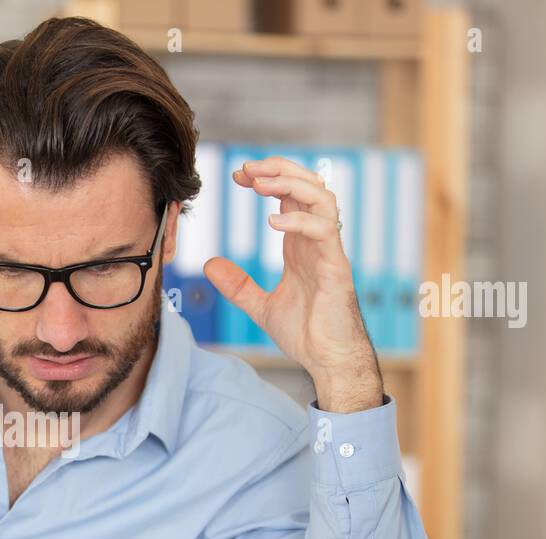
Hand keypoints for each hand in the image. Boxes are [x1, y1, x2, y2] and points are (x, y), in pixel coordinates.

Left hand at [203, 156, 382, 412]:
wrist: (329, 361)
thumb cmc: (307, 334)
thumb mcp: (261, 306)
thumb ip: (237, 285)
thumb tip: (209, 264)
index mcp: (301, 244)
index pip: (288, 196)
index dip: (266, 178)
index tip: (238, 175)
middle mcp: (317, 241)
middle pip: (308, 185)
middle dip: (278, 170)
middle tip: (246, 169)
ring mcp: (329, 252)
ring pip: (322, 198)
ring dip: (291, 184)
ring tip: (260, 184)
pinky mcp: (336, 267)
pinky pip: (325, 231)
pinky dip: (299, 221)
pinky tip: (273, 222)